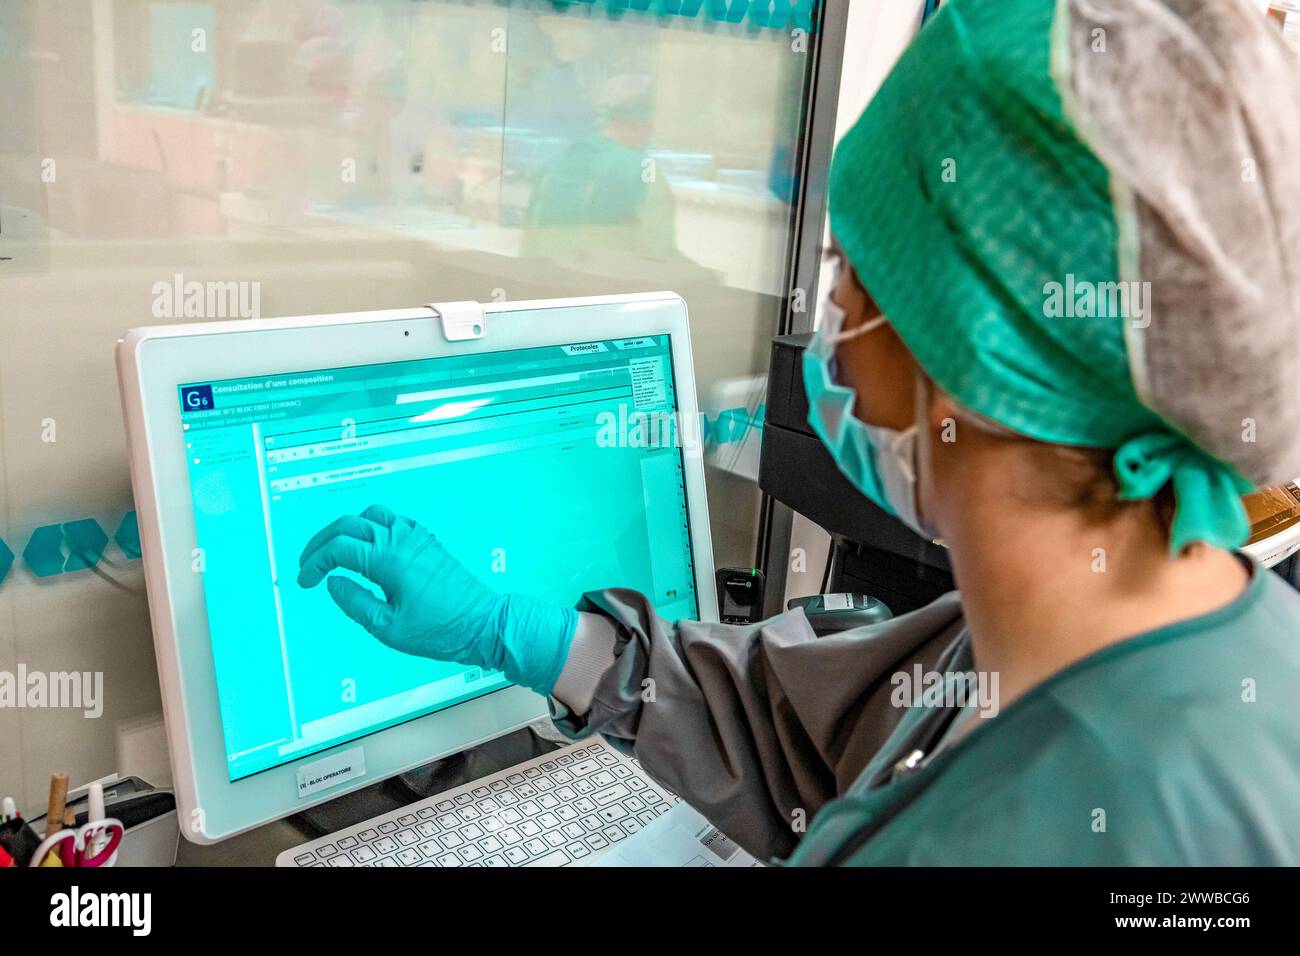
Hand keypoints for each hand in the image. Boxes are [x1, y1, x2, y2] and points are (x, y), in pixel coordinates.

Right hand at [296, 504, 577, 694]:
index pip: (338, 549)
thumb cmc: (441, 630)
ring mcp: (417, 536)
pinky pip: (393, 520)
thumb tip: (332, 583)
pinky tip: (367, 547)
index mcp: (389, 559)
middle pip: (348, 525)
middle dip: (322, 542)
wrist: (483, 624)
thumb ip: (354, 602)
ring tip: (334, 551)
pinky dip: (372, 527)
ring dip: (347, 529)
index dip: (314, 564)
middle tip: (309, 563)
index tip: (305, 581)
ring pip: (371, 515)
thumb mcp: (387, 627)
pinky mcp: (428, 541)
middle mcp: (402, 539)